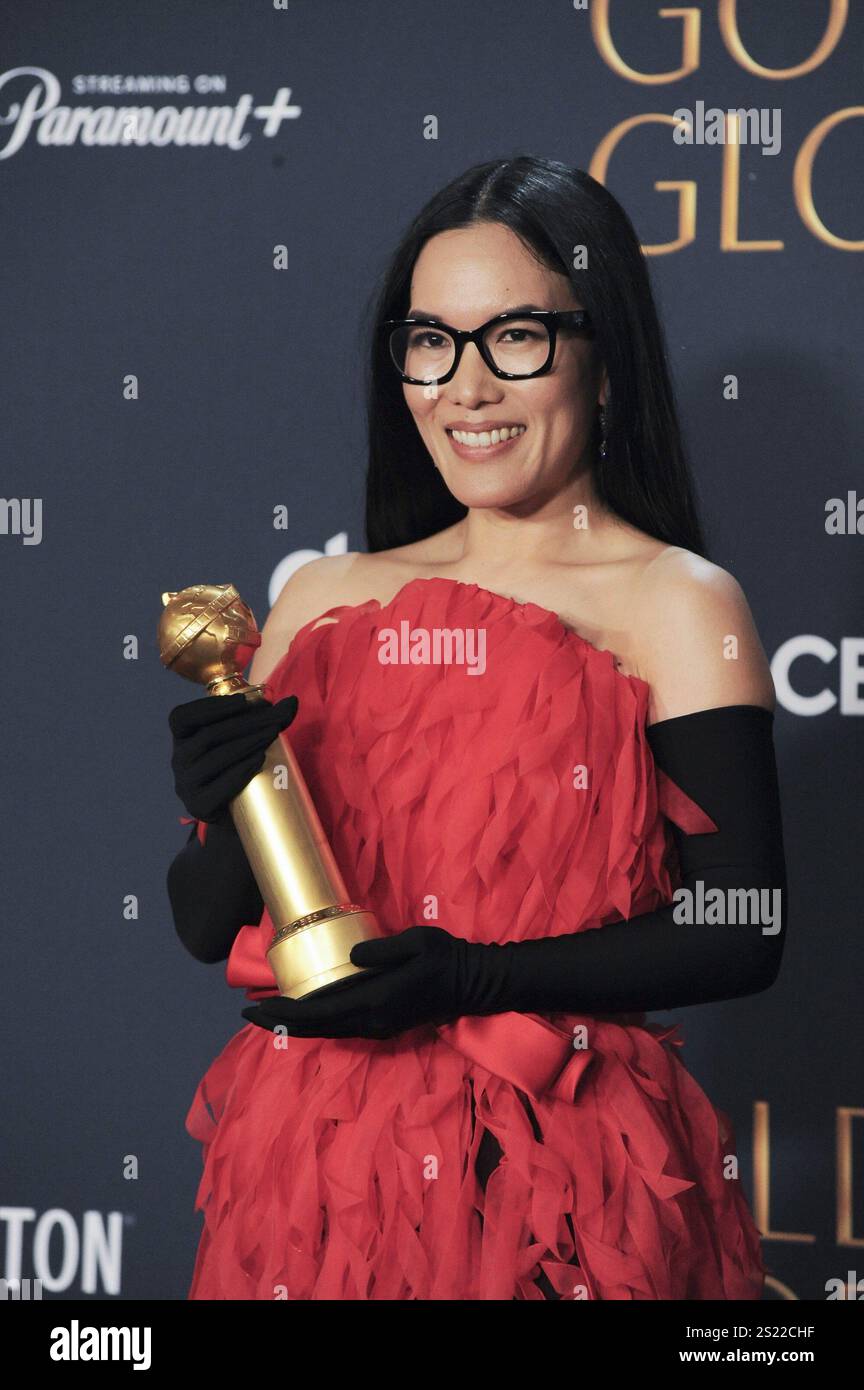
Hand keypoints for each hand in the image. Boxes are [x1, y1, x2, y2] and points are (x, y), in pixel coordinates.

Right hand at [169, 689, 298, 824]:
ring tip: (273, 735)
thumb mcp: (242, 739)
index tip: (244, 701)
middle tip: (274, 719)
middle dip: (245, 723)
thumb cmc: (236, 766)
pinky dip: (241, 771)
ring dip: (247, 743)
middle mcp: (178, 760)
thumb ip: (265, 719)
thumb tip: (293, 701)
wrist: (234, 814)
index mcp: (182, 738)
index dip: (210, 706)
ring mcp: (186, 785)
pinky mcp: (198, 806)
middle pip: (208, 735)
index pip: (182, 716)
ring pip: (215, 759)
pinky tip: (260, 760)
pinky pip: (219, 787)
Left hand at [241, 924, 495, 1039]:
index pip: (321, 1011)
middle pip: (318, 1027)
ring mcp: (378, 1027)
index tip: (257, 1008)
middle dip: (282, 1022)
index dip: (287, 1011)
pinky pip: (341, 1028)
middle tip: (249, 1016)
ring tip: (270, 1015)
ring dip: (298, 1024)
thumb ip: (383, 950)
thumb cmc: (445, 957)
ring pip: (328, 1031)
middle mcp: (373, 1021)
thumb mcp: (417, 943)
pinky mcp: (383, 1025)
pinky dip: (317, 1024)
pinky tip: (305, 1015)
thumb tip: (352, 958)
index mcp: (377, 1000)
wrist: (472, 984)